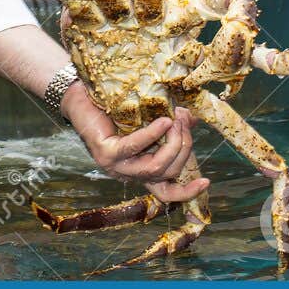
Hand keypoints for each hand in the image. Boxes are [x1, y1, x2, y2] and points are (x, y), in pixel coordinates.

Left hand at [62, 86, 208, 202]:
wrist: (81, 96)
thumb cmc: (115, 108)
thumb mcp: (148, 117)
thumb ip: (171, 123)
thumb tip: (192, 118)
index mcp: (141, 169)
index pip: (165, 192)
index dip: (187, 192)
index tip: (207, 181)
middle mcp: (130, 173)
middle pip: (168, 172)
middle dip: (184, 146)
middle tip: (184, 119)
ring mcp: (117, 166)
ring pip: (155, 167)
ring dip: (173, 143)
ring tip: (176, 119)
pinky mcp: (106, 154)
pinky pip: (134, 148)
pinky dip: (152, 135)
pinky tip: (164, 121)